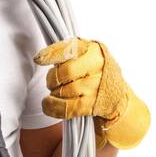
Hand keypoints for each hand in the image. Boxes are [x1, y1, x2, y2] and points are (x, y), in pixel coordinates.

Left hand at [35, 37, 149, 149]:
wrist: (117, 96)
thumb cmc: (95, 72)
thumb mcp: (87, 55)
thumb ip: (68, 52)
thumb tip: (40, 57)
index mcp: (94, 49)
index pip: (70, 48)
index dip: (52, 54)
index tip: (38, 59)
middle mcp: (98, 66)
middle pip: (65, 72)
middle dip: (52, 78)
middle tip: (52, 81)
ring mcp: (96, 87)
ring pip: (64, 91)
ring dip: (53, 93)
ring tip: (56, 92)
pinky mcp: (92, 105)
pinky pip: (66, 107)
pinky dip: (53, 107)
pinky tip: (49, 104)